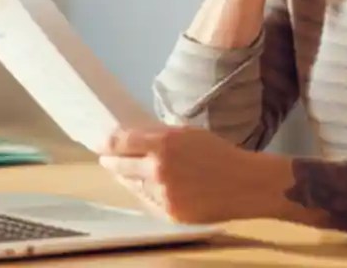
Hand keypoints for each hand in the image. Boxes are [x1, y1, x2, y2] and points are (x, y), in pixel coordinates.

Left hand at [98, 125, 285, 224]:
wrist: (246, 184)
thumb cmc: (220, 154)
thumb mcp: (189, 134)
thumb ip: (160, 136)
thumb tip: (134, 138)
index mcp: (164, 143)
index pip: (121, 141)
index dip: (107, 142)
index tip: (101, 143)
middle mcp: (158, 169)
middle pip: (119, 165)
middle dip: (110, 161)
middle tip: (106, 159)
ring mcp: (162, 193)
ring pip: (132, 185)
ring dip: (128, 178)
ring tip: (128, 172)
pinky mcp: (168, 212)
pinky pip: (148, 201)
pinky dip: (146, 193)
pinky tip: (150, 187)